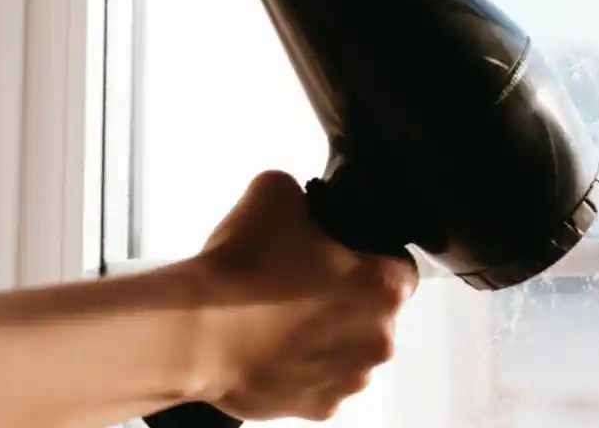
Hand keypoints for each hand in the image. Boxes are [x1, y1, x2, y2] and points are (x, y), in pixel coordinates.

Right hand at [192, 171, 417, 420]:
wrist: (197, 332)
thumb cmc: (243, 268)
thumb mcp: (276, 192)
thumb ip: (302, 193)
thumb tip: (297, 201)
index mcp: (384, 289)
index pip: (401, 266)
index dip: (371, 253)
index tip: (340, 251)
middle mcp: (377, 341)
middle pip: (374, 311)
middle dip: (346, 296)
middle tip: (301, 279)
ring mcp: (347, 380)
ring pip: (347, 349)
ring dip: (325, 333)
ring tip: (278, 315)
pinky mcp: (315, 408)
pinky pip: (318, 380)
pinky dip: (300, 366)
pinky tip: (268, 346)